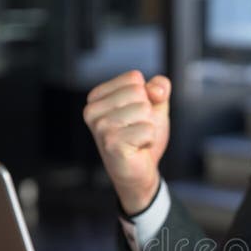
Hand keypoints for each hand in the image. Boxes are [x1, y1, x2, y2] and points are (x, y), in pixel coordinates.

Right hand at [83, 70, 170, 214]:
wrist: (139, 172)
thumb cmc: (141, 137)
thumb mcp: (153, 106)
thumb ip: (158, 88)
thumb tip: (157, 89)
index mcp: (97, 96)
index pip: (134, 78)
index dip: (145, 97)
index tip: (135, 116)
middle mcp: (92, 110)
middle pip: (139, 93)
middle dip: (147, 113)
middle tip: (136, 130)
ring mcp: (100, 127)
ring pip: (144, 110)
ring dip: (148, 127)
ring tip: (136, 139)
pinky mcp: (112, 143)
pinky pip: (148, 130)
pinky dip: (149, 140)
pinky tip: (137, 148)